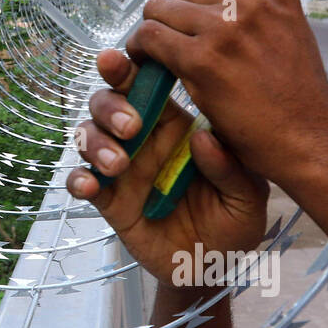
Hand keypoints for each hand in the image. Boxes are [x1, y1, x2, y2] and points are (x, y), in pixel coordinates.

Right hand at [66, 49, 268, 286]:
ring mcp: (122, 168)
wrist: (213, 268)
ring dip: (95, 141)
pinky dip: (78, 178)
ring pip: (88, 135)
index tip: (122, 59)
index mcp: (176, 126)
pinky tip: (90, 185)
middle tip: (132, 127)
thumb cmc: (233, 221)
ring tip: (118, 164)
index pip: (149, 85)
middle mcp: (143, 140)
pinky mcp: (109, 200)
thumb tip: (200, 138)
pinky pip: (80, 180)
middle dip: (111, 104)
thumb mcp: (249, 197)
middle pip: (109, 101)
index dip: (131, 67)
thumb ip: (231, 169)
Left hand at [128, 0, 327, 187]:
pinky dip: (141, 49)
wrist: (308, 137)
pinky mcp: (203, 61)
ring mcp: (225, 28)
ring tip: (158, 51)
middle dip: (168, 8)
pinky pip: (149, 37)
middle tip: (170, 35)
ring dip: (151, 29)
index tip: (188, 1)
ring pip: (157, 8)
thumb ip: (253, 5)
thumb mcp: (287, 27)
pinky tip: (150, 64)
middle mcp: (250, 0)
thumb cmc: (295, 92)